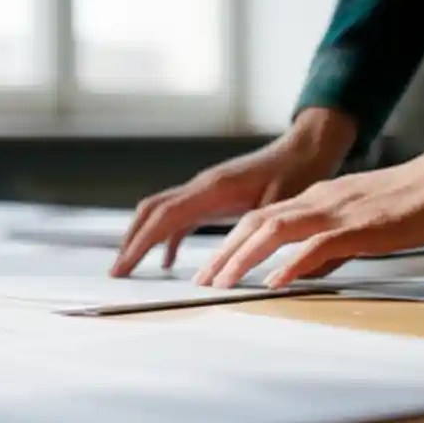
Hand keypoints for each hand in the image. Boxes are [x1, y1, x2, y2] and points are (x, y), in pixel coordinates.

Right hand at [110, 108, 357, 275]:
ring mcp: (204, 189)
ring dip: (143, 238)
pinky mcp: (211, 196)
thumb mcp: (280, 206)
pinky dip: (166, 238)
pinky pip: (179, 217)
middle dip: (131, 241)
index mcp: (213, 188)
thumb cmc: (298, 174)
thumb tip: (234, 262)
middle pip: (151, 211)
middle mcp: (201, 185)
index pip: (163, 217)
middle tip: (117, 272)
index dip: (139, 243)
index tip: (122, 267)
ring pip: (160, 212)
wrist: (306, 150)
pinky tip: (167, 261)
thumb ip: (254, 231)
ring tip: (131, 267)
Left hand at [192, 116, 423, 288]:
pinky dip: (292, 263)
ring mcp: (341, 211)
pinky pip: (319, 245)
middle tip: (201, 282)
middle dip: (224, 253)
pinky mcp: (364, 226)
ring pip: (277, 231)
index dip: (233, 244)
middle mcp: (322, 201)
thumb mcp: (366, 223)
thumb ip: (334, 244)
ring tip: (221, 283)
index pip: (263, 220)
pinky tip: (275, 281)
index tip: (213, 270)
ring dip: (244, 258)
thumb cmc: (422, 202)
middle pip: (257, 224)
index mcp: (321, 199)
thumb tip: (306, 270)